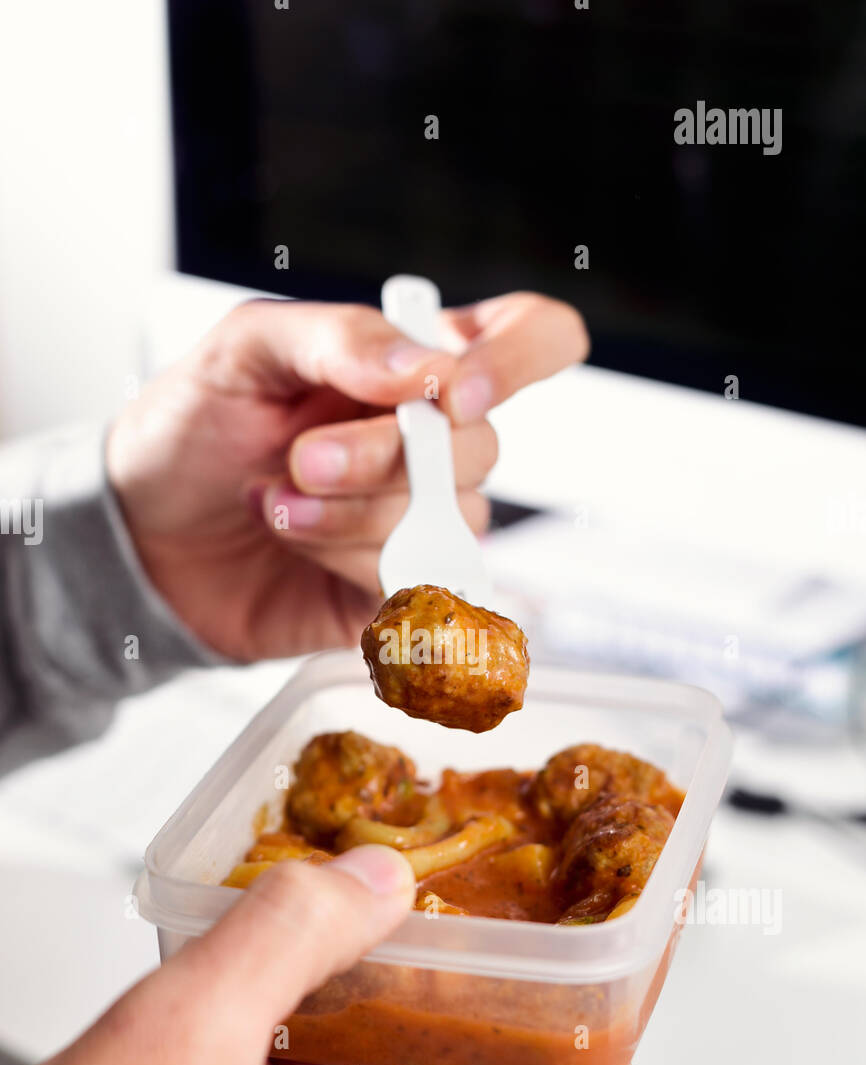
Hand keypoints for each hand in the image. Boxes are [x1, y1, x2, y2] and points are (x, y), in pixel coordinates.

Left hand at [107, 295, 588, 660]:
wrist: (143, 537)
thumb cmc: (193, 431)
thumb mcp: (244, 351)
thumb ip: (340, 338)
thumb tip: (429, 368)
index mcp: (415, 363)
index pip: (534, 335)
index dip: (520, 357)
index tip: (452, 393)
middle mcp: (437, 439)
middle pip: (483, 445)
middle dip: (381, 457)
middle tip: (298, 459)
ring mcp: (426, 517)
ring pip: (446, 520)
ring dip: (347, 514)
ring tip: (275, 504)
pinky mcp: (402, 586)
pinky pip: (416, 579)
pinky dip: (345, 560)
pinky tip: (295, 543)